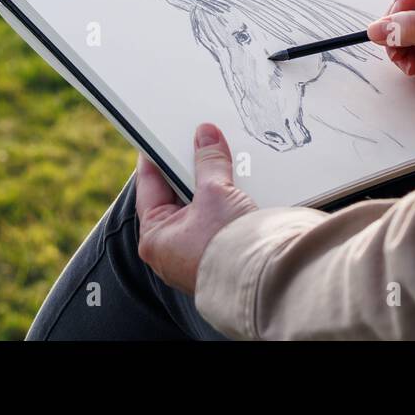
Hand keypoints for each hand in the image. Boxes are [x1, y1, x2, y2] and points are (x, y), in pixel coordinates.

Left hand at [135, 123, 257, 293]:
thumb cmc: (228, 247)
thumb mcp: (216, 192)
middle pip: (176, 197)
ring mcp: (195, 257)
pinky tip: (237, 192)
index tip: (161, 139)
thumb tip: (206, 135)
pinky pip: (216, 224)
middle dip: (189, 173)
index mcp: (155, 238)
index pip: (149, 186)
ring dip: (210, 189)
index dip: (156, 158)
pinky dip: (224, 206)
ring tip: (222, 167)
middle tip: (198, 146)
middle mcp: (171, 251)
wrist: (264, 279)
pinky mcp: (219, 258)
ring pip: (198, 210)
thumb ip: (209, 161)